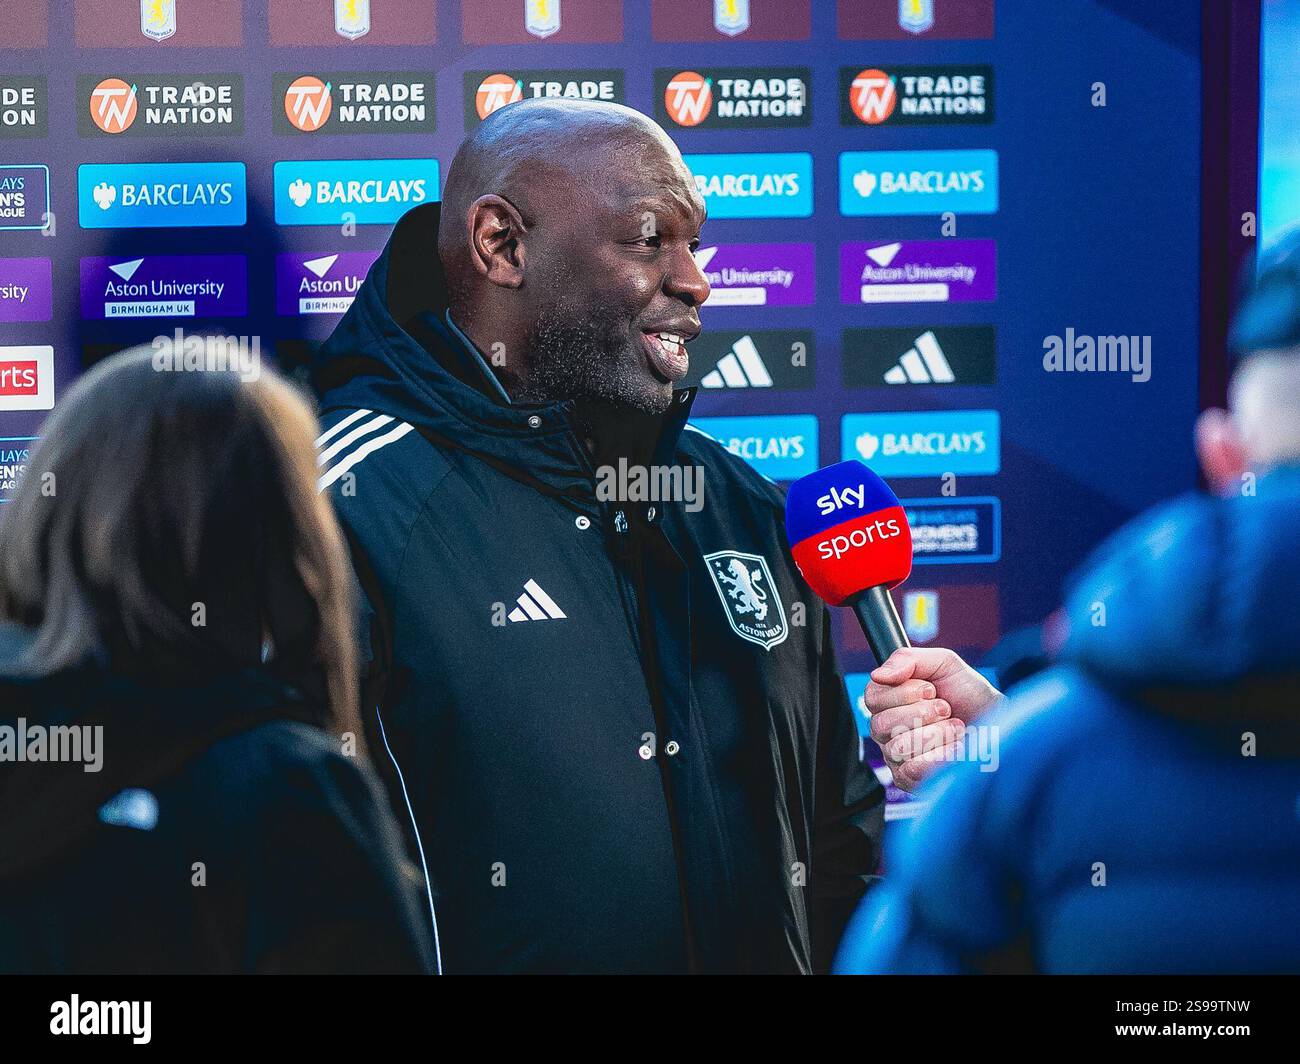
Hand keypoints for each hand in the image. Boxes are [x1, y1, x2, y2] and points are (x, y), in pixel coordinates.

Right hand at [865, 647, 1002, 792]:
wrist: (1001, 724)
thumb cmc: (970, 696)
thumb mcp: (943, 664)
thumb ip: (907, 659)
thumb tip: (878, 675)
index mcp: (889, 702)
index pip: (872, 697)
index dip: (903, 692)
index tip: (930, 689)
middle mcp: (888, 731)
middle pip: (881, 724)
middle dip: (922, 712)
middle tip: (946, 709)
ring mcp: (897, 758)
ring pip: (897, 747)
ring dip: (936, 733)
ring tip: (956, 728)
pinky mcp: (912, 781)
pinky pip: (912, 770)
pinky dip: (940, 756)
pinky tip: (955, 748)